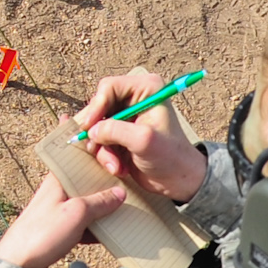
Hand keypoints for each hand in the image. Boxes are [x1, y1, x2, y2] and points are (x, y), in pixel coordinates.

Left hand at [0, 169, 128, 267]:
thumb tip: (119, 193)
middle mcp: (57, 191)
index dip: (102, 166)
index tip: (122, 171)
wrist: (19, 262)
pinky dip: (93, 229)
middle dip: (106, 193)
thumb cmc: (41, 234)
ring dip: (101, 213)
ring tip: (121, 217)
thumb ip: (100, 202)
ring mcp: (58, 210)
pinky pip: (82, 224)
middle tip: (127, 197)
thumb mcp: (78, 213)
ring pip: (87, 207)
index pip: (84, 165)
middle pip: (88, 187)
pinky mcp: (59, 227)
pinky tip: (106, 235)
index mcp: (59, 180)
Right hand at [70, 67, 207, 201]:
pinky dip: (105, 155)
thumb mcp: (143, 141)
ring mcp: (125, 117)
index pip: (109, 87)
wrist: (178, 180)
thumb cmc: (170, 157)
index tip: (89, 126)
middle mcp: (134, 98)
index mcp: (146, 89)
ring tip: (114, 164)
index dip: (96, 105)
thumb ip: (116, 130)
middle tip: (95, 148)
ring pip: (96, 126)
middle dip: (98, 131)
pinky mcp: (119, 133)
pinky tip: (118, 167)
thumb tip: (92, 130)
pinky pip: (99, 140)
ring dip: (102, 148)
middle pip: (98, 106)